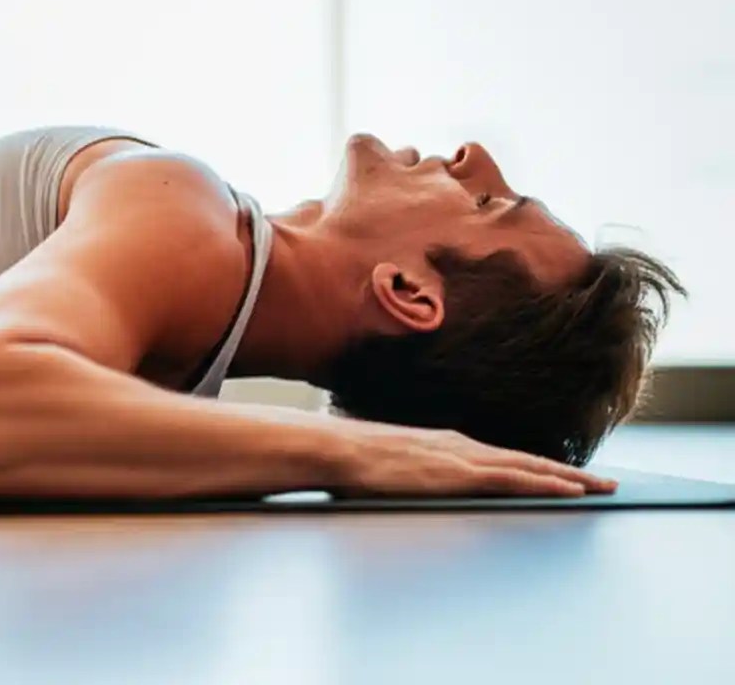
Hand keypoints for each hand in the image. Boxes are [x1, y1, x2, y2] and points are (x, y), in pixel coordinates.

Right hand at [327, 419, 616, 497]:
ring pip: (529, 469)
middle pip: (527, 461)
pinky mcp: (458, 474)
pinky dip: (546, 484)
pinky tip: (571, 492)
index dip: (539, 469)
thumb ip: (409, 477)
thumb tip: (409, 488)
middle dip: (568, 473)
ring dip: (569, 479)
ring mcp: (462, 458)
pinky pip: (514, 480)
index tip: (566, 477)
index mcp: (446, 445)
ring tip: (601, 489)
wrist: (334, 448)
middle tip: (605, 484)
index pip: (504, 459)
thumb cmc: (350, 462)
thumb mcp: (389, 470)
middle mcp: (461, 446)